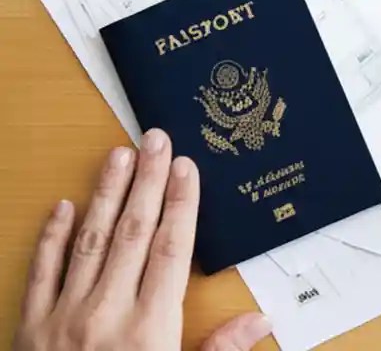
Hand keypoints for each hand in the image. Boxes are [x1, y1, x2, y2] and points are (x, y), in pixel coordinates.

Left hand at [15, 129, 272, 350]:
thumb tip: (262, 320)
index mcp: (150, 330)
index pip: (171, 250)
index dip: (182, 205)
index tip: (187, 168)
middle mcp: (106, 315)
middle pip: (133, 233)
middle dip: (147, 182)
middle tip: (156, 140)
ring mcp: (63, 320)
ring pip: (89, 242)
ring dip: (105, 194)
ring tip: (118, 155)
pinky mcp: (29, 330)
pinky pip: (40, 273)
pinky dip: (51, 238)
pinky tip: (63, 207)